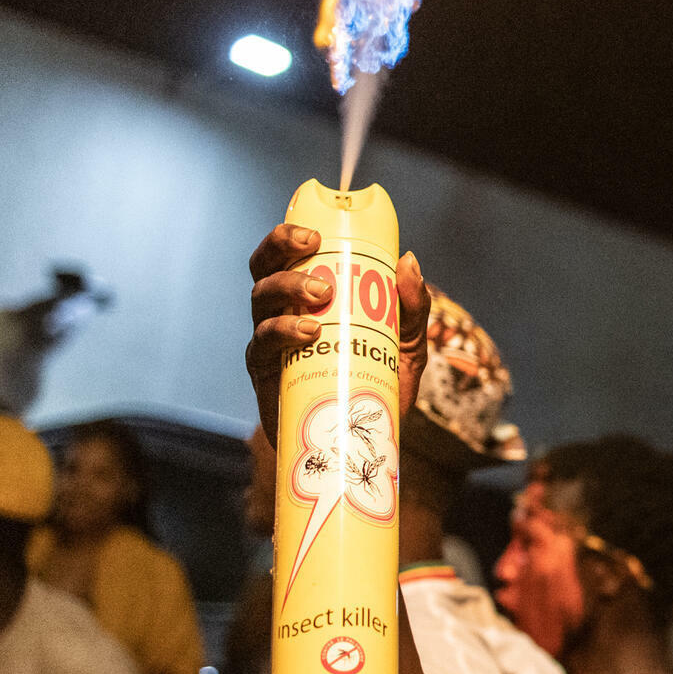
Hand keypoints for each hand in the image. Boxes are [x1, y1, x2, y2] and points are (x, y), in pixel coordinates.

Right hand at [247, 224, 428, 443]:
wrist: (360, 441)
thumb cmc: (377, 384)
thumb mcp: (405, 345)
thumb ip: (411, 308)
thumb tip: (409, 261)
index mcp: (307, 297)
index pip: (286, 256)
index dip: (288, 236)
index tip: (315, 232)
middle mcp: (282, 312)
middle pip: (264, 269)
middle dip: (280, 250)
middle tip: (311, 248)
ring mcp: (271, 341)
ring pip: (261, 300)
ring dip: (287, 288)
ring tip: (321, 296)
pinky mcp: (265, 372)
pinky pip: (263, 343)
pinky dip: (282, 331)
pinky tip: (308, 331)